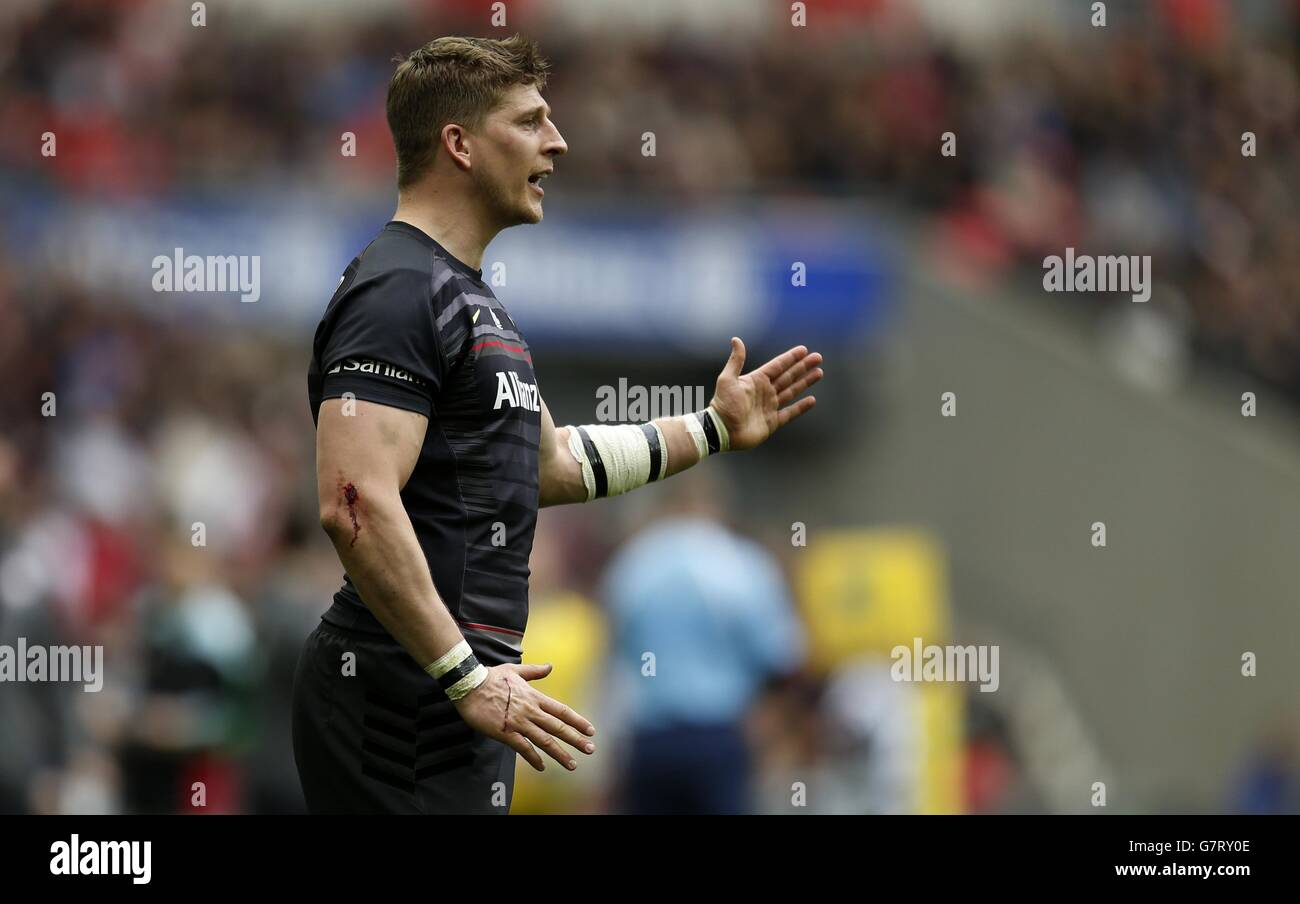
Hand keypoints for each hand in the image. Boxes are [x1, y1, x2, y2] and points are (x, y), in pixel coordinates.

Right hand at [453, 662, 595, 770]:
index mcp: (534, 697)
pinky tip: (541, 767)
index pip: (561, 711)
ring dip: (559, 753)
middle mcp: (530, 710)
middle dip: (576, 740)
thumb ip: (534, 671)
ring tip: (572, 764)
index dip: (577, 721)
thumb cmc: (491, 676)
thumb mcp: (515, 670)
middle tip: (590, 749)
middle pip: (558, 727)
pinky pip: (523, 748)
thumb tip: (550, 666)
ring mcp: (518, 722)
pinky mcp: (505, 732)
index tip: (590, 730)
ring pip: (544, 740)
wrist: (470, 685)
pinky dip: (533, 758)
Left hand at [709, 338, 822, 450]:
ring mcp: (769, 407)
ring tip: (819, 373)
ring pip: (792, 391)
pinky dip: (801, 407)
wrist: (721, 430)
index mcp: (756, 380)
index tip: (804, 349)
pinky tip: (811, 400)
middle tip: (818, 358)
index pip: (777, 366)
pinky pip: (790, 413)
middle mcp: (765, 392)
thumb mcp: (727, 379)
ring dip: (805, 382)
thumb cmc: (723, 404)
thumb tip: (736, 339)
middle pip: (788, 376)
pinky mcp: (772, 422)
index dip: (790, 358)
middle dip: (803, 367)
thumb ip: (736, 360)